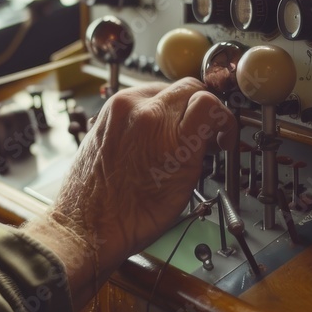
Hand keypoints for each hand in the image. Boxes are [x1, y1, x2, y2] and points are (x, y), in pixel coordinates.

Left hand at [24, 78, 234, 307]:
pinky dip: (154, 110)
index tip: (222, 131)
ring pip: (165, 89)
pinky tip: (155, 133)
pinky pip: (142, 96)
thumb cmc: (130, 217)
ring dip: (177, 107)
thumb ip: (199, 149)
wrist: (88, 224)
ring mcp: (121, 108)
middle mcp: (143, 114)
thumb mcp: (183, 186)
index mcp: (168, 138)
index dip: (223, 119)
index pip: (210, 103)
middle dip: (201, 108)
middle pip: (189, 87)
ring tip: (176, 135)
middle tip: (204, 132)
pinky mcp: (107, 110)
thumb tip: (210, 130)